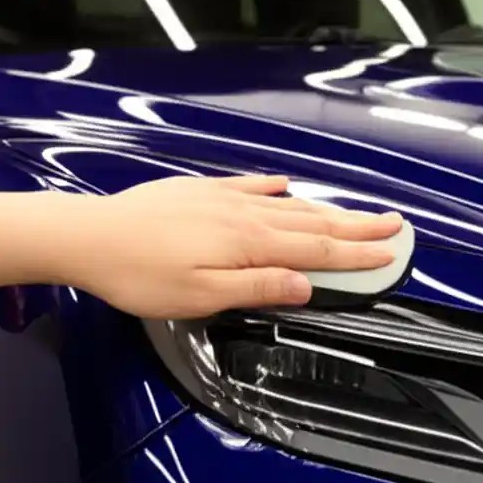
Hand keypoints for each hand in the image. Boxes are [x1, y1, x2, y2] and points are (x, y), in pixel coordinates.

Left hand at [54, 174, 402, 318]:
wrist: (89, 236)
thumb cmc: (139, 275)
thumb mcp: (200, 296)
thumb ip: (257, 288)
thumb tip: (306, 285)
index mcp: (248, 244)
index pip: (316, 251)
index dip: (357, 253)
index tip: (391, 252)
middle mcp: (243, 215)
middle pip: (312, 223)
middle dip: (356, 226)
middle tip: (394, 225)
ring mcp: (221, 199)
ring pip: (288, 205)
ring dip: (326, 209)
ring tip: (356, 211)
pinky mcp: (198, 191)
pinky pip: (249, 186)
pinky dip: (274, 188)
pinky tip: (286, 185)